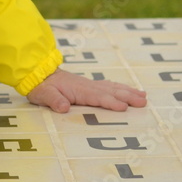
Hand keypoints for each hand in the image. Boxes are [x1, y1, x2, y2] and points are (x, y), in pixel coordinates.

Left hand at [27, 68, 146, 112]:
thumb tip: (63, 107)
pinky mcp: (88, 86)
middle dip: (128, 97)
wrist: (38, 73)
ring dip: (128, 92)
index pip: (97, 97)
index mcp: (78, 89)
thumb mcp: (43, 94)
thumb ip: (53, 100)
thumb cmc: (41, 86)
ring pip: (112, 88)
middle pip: (111, 91)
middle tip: (143, 102)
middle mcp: (87, 86)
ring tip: (143, 96)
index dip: (110, 102)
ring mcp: (89, 84)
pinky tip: (128, 90)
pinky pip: (108, 86)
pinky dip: (120, 88)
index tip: (124, 108)